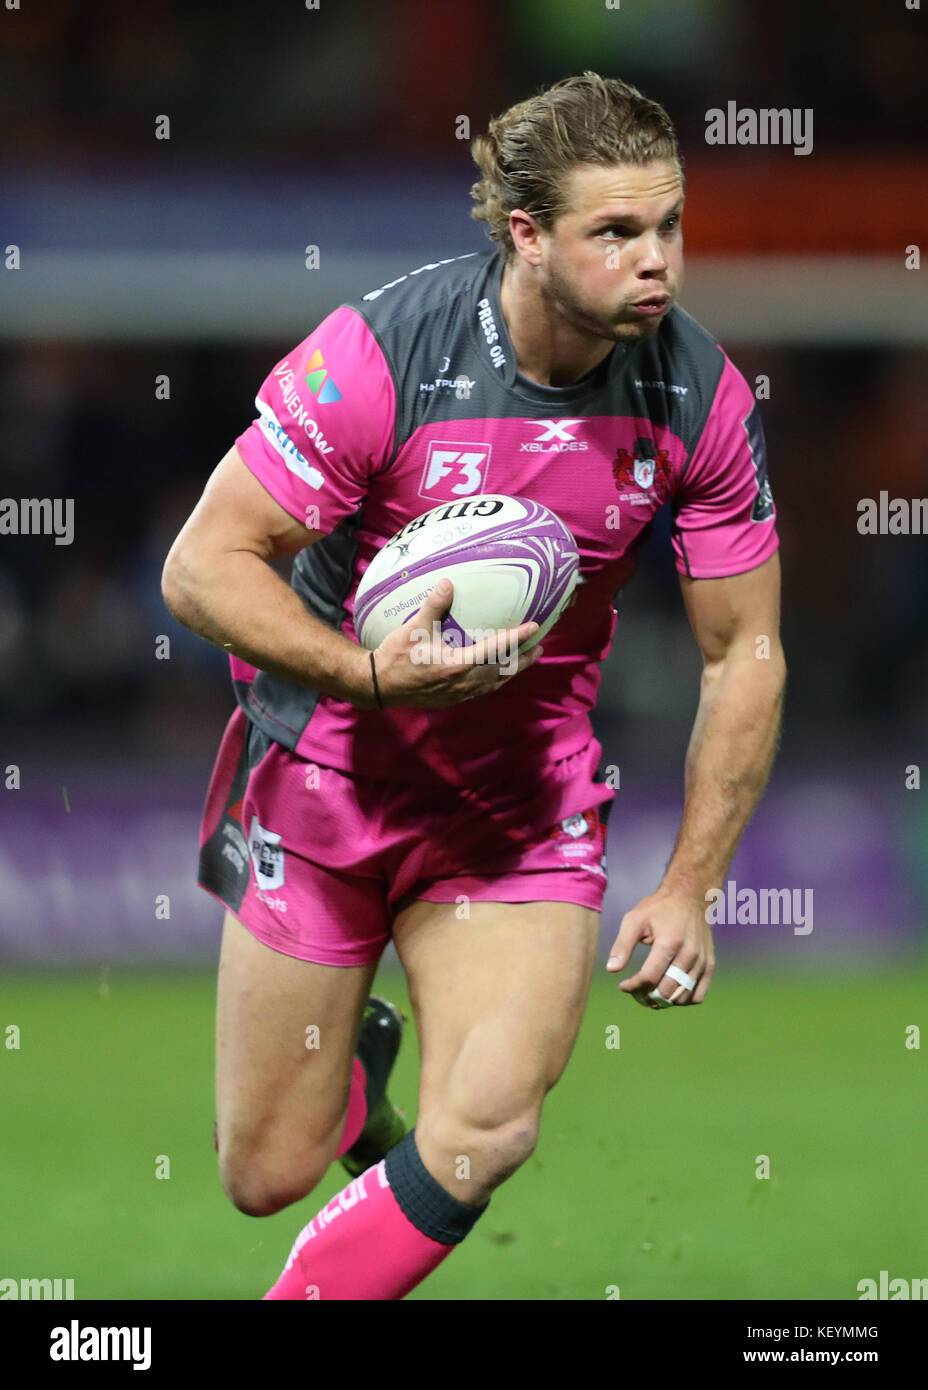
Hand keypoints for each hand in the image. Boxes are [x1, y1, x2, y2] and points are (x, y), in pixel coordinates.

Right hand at [363, 579, 541, 709]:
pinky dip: (495, 681)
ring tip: (525, 661)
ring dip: (512, 672)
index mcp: (458, 664)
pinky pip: (482, 690)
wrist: (378, 685)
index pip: (496, 649)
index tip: (534, 627)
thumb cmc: (395, 655)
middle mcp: (463, 682)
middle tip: (539, 647)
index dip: (517, 638)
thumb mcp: (414, 627)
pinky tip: (497, 675)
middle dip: (522, 659)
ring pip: (494, 683)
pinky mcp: (452, 699)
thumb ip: (434, 605)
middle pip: (503, 671)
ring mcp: (458, 693)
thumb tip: (448, 582)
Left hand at [605, 889, 714, 1005]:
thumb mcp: (634, 920)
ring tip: (649, 993)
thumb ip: (622, 945)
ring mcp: (702, 961)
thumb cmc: (658, 908)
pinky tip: (668, 991)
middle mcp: (689, 954)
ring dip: (663, 1001)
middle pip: (666, 991)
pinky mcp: (709, 965)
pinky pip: (697, 995)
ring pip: (681, 997)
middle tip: (635, 991)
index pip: (649, 977)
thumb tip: (612, 970)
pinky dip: (682, 1000)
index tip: (623, 986)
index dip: (633, 987)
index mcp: (669, 942)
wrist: (689, 897)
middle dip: (646, 996)